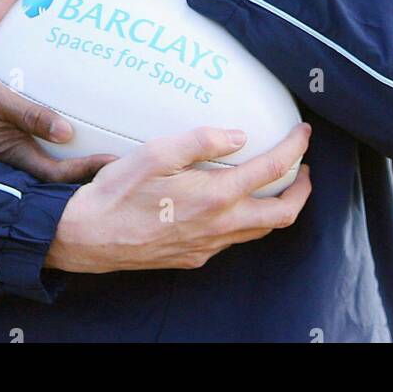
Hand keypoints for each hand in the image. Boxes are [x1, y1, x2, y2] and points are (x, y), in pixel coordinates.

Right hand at [0, 74, 114, 182]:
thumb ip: (30, 115)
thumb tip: (68, 131)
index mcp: (14, 155)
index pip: (58, 174)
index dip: (87, 172)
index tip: (114, 165)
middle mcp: (11, 164)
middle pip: (54, 179)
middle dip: (84, 177)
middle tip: (116, 168)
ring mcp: (2, 159)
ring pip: (42, 170)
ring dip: (67, 168)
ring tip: (96, 157)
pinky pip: (28, 158)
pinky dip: (48, 155)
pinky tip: (60, 142)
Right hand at [45, 123, 312, 272]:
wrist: (88, 237)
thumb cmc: (119, 191)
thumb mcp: (157, 152)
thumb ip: (202, 141)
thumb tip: (239, 136)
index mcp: (216, 196)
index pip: (272, 171)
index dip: (294, 150)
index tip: (304, 134)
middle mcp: (220, 226)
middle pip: (282, 215)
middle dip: (302, 190)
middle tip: (304, 169)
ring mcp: (208, 247)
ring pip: (259, 231)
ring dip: (276, 208)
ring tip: (275, 185)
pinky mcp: (193, 258)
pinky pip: (233, 241)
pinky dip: (247, 221)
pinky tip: (232, 206)